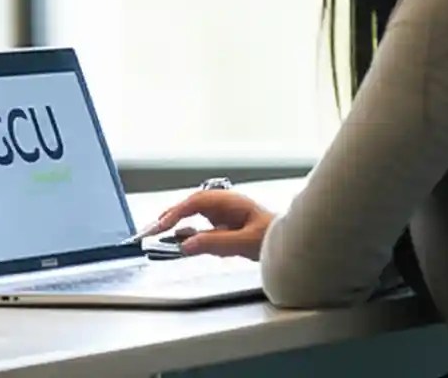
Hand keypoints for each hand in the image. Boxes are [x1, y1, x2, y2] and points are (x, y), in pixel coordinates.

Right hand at [150, 191, 275, 259]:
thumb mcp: (244, 243)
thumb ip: (214, 243)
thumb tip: (185, 244)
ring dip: (179, 222)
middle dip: (171, 215)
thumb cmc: (276, 238)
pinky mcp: (228, 226)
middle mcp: (226, 205)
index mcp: (230, 202)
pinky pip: (204, 226)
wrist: (295, 245)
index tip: (160, 226)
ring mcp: (227, 214)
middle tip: (152, 228)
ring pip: (196, 214)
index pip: (195, 203)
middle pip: (192, 205)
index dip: (175, 213)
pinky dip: (191, 231)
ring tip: (161, 231)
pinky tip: (184, 240)